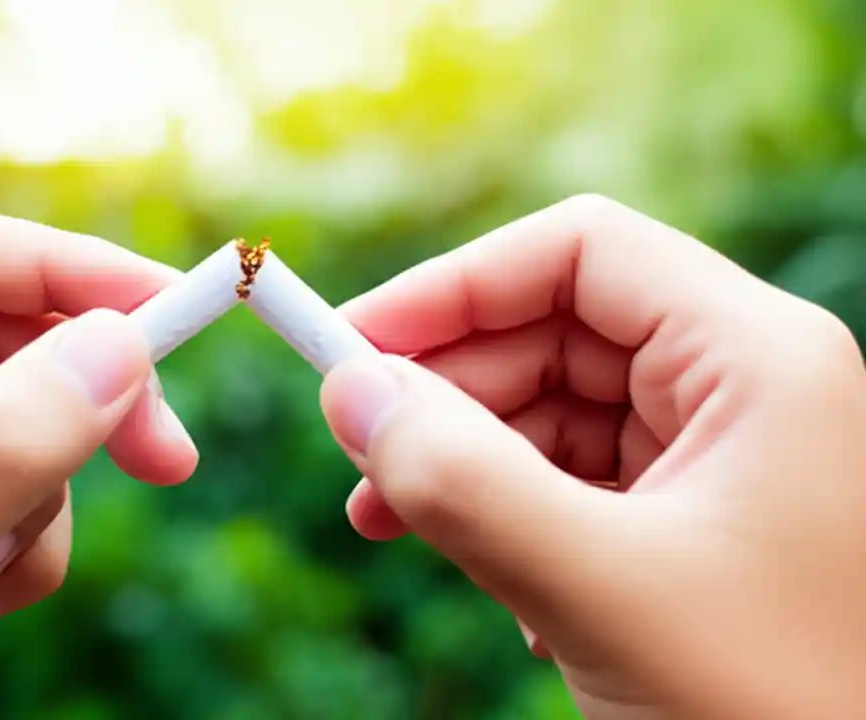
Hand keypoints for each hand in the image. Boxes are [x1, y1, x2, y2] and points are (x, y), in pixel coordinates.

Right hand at [320, 195, 865, 717]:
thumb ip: (463, 483)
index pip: (582, 254)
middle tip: (358, 454)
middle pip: (553, 329)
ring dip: (460, 458)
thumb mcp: (596, 587)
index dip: (455, 285)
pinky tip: (494, 584)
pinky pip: (568, 479)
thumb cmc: (768, 706)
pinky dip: (504, 512)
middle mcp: (740, 387)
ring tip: (388, 519)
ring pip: (550, 408)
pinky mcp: (687, 521)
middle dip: (445, 388)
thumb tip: (348, 392)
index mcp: (755, 358)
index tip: (352, 344)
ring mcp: (715, 455)